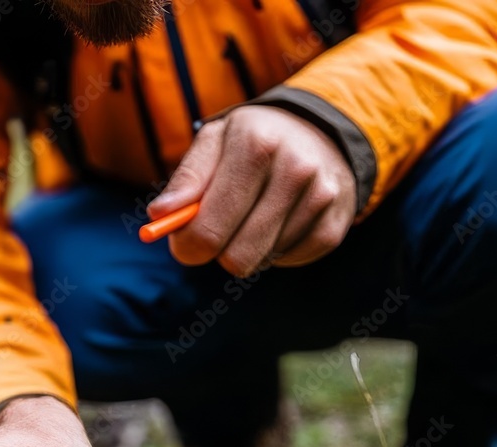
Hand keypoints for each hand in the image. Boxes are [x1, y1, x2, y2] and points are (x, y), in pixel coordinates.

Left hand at [147, 106, 356, 274]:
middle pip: (236, 257)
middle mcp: (295, 167)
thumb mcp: (215, 142)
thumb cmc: (252, 142)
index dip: (188, 246)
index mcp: (255, 144)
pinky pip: (289, 261)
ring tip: (256, 213)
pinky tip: (280, 221)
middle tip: (217, 233)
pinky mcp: (336, 224)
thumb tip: (160, 215)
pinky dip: (277, 250)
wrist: (321, 133)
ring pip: (261, 261)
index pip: (208, 229)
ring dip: (249, 246)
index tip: (185, 243)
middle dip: (218, 252)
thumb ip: (186, 179)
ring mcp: (321, 197)